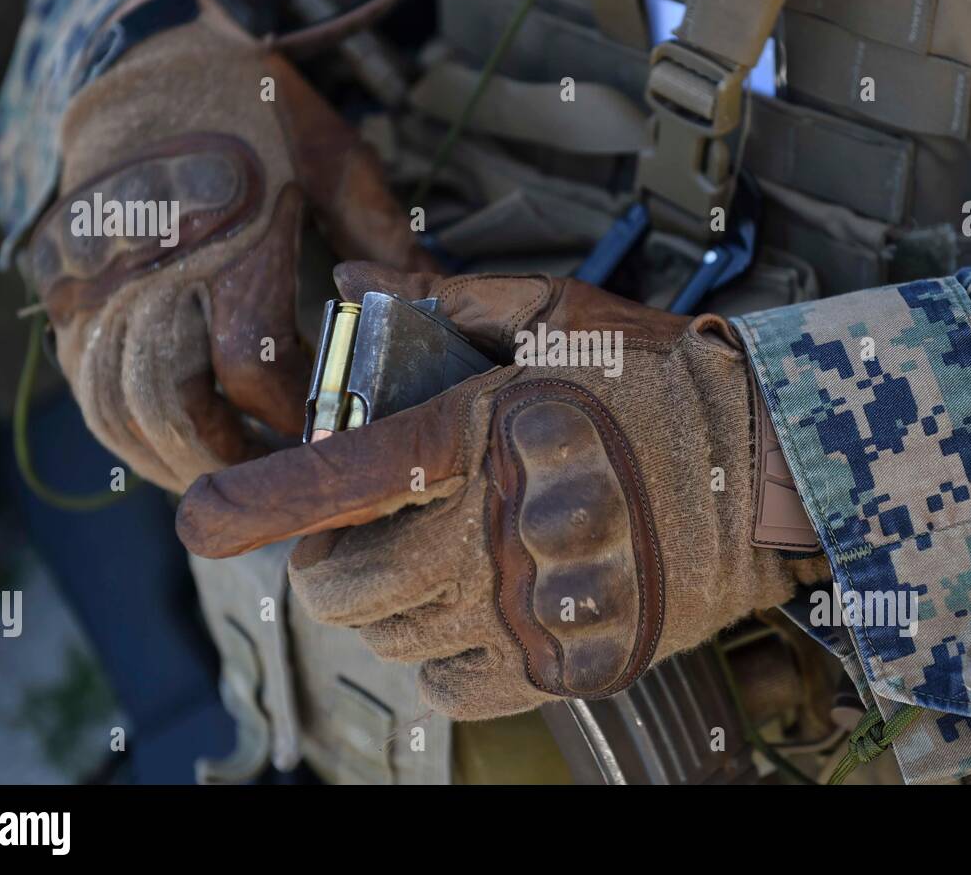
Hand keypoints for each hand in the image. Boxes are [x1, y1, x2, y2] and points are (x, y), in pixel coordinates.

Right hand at [23, 0, 434, 491]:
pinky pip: (79, 376)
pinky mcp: (61, 279)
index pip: (250, 361)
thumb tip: (436, 306)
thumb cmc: (254, 105)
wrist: (144, 51)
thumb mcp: (336, 158)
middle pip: (171, 403)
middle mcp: (152, 261)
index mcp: (233, 232)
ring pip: (113, 403)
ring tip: (219, 471)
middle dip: (223, 457)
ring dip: (165, 455)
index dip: (290, 413)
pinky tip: (163, 437)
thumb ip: (385, 242)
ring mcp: (94, 275)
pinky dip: (120, 422)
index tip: (326, 430)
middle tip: (271, 479)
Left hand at [176, 263, 824, 719]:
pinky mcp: (562, 663)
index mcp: (480, 437)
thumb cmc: (665, 383)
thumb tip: (352, 283)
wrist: (770, 471)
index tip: (200, 523)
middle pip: (342, 585)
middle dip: (324, 562)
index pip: (336, 482)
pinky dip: (432, 656)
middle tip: (355, 533)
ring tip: (416, 567)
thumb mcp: (562, 317)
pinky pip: (449, 687)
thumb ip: (446, 303)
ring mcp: (526, 609)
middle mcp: (491, 533)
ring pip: (389, 639)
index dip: (252, 506)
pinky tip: (463, 614)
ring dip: (379, 607)